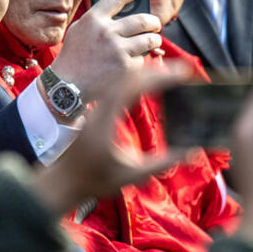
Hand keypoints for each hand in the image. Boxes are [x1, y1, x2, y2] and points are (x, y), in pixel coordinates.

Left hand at [31, 63, 190, 215]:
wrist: (62, 181)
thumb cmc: (93, 181)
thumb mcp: (131, 175)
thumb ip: (160, 164)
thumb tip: (190, 152)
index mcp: (106, 119)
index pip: (135, 86)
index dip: (160, 76)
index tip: (181, 73)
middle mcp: (100, 108)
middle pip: (128, 77)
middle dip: (157, 70)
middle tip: (182, 70)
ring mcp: (96, 108)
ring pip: (122, 79)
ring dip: (146, 73)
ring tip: (170, 73)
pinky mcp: (96, 111)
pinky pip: (117, 87)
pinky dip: (136, 81)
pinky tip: (149, 84)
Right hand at [51, 0, 161, 103]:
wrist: (67, 85)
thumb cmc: (73, 57)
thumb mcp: (79, 30)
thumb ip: (98, 18)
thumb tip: (122, 9)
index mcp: (93, 19)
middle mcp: (106, 32)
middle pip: (143, 19)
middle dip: (154, 22)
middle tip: (155, 25)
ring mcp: (117, 50)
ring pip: (149, 39)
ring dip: (154, 40)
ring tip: (150, 42)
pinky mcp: (125, 67)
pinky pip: (142, 60)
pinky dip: (139, 61)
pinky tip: (130, 63)